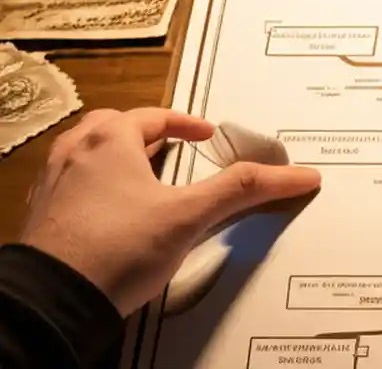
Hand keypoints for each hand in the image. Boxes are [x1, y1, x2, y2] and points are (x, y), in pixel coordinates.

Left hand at [21, 108, 321, 315]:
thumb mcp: (189, 216)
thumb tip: (301, 174)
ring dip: (118, 157)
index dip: (186, 124)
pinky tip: (114, 212)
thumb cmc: (120, 247)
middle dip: (146, 135)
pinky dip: (97, 186)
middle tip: (172, 148)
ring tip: (145, 177)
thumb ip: (243, 191)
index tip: (207, 135)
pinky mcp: (43, 216)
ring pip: (88, 155)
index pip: (154, 117)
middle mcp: (75, 153)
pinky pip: (73, 186)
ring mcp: (53, 184)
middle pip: (114, 128)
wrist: (54, 300)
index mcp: (110, 140)